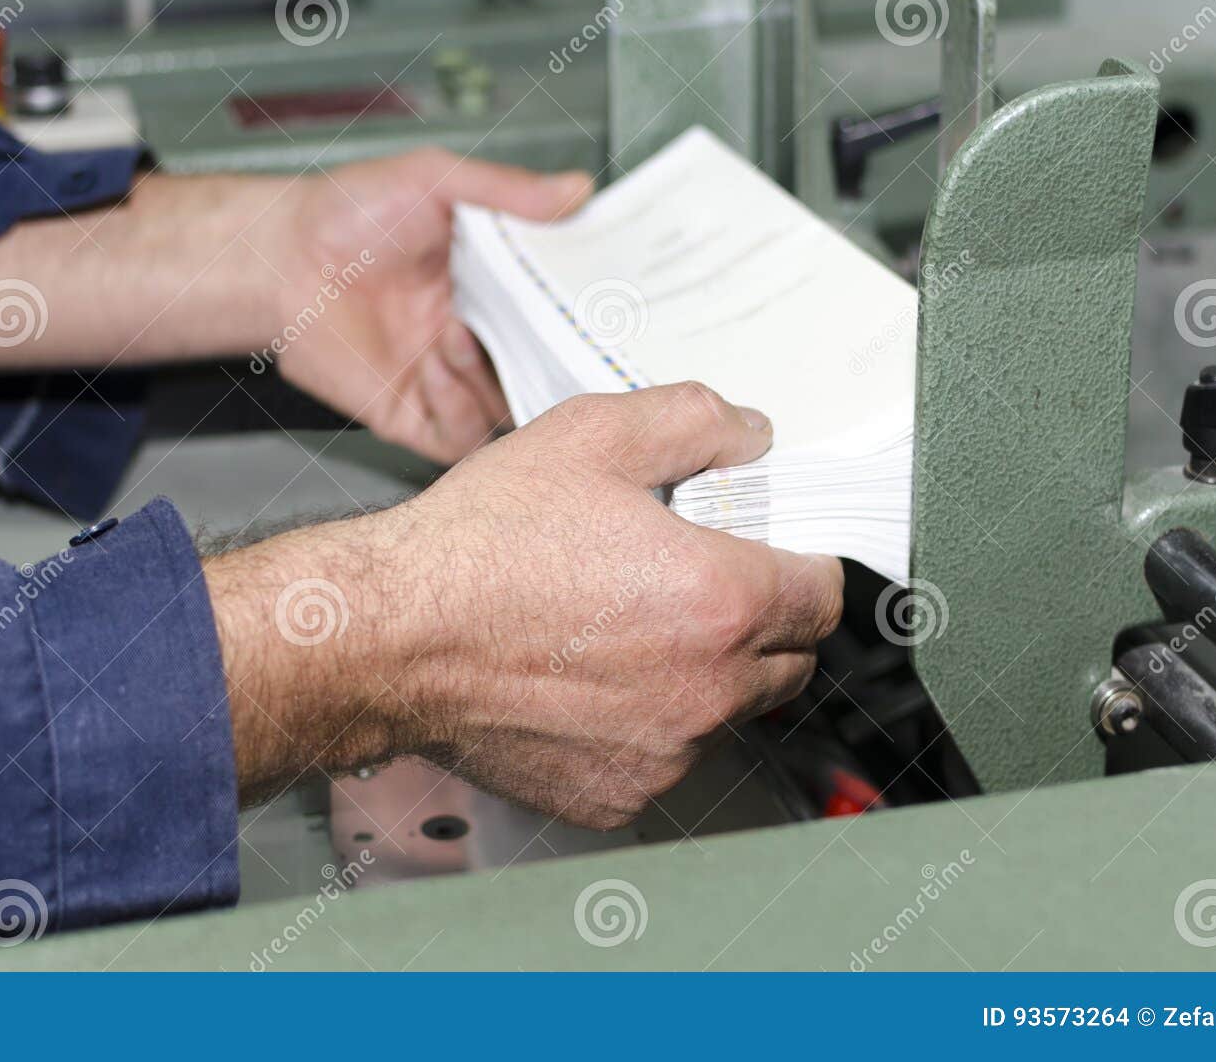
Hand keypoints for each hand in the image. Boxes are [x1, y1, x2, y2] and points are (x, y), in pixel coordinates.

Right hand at [204, 382, 843, 826]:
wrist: (391, 637)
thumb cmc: (477, 546)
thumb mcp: (590, 436)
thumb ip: (694, 421)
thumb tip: (749, 434)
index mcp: (720, 601)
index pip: (824, 594)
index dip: (798, 562)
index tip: (766, 552)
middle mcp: (706, 690)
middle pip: (788, 660)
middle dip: (757, 620)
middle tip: (688, 583)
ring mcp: (663, 752)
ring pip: (726, 714)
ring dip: (703, 676)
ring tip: (623, 630)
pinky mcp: (618, 794)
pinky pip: (664, 757)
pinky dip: (645, 725)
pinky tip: (587, 681)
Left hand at [257, 148, 592, 463]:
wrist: (279, 258)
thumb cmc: (346, 214)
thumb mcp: (436, 180)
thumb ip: (507, 191)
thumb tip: (575, 190)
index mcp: (490, 288)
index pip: (556, 317)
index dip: (579, 321)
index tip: (596, 310)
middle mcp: (472, 336)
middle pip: (540, 371)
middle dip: (548, 363)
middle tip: (547, 341)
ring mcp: (442, 378)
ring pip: (506, 410)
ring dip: (493, 380)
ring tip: (462, 336)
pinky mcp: (408, 411)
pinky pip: (457, 436)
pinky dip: (460, 408)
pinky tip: (438, 365)